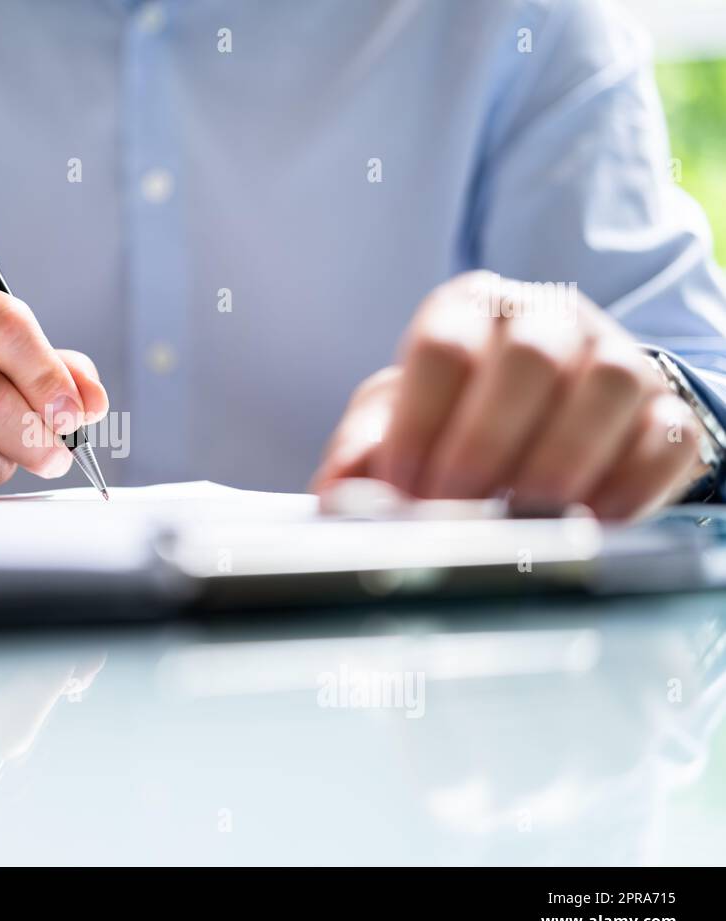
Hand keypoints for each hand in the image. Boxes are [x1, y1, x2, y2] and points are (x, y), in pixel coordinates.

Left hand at [311, 272, 708, 519]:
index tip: (403, 485)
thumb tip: (338, 496)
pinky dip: (630, 485)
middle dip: (486, 442)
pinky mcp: (668, 408)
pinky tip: (588, 525)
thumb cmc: (455, 419)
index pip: (445, 346)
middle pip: (530, 359)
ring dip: (561, 460)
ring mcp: (616, 357)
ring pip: (609, 384)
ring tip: (523, 520)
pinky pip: (666, 435)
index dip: (420, 422)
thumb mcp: (395, 425)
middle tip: (456, 506)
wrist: (545, 422)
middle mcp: (550, 319)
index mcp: (472, 309)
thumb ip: (361, 454)